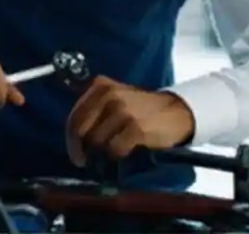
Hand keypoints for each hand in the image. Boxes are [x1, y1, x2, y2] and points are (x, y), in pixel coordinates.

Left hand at [65, 76, 194, 166]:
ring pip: (97, 142)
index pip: (74, 116)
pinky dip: (118, 155)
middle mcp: (109, 95)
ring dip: (103, 152)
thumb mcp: (117, 97)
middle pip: (80, 130)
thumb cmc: (143, 108)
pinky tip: (126, 151)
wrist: (177, 111)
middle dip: (79, 150)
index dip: (71, 139)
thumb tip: (75, 138)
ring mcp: (123, 111)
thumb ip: (95, 110)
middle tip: (85, 161)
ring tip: (113, 151)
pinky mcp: (135, 127)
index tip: (75, 153)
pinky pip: (114, 150)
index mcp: (100, 86)